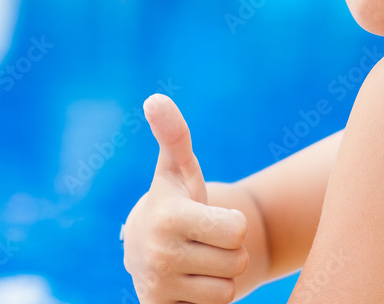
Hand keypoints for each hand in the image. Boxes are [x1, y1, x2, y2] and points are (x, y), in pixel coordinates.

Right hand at [123, 94, 249, 302]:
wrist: (146, 248)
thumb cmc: (175, 201)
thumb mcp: (178, 168)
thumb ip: (174, 134)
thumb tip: (155, 99)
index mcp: (168, 218)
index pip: (238, 230)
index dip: (233, 222)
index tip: (210, 217)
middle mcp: (158, 256)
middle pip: (237, 260)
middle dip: (229, 250)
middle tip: (206, 240)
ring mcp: (157, 289)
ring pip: (227, 290)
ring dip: (220, 276)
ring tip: (198, 260)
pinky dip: (207, 299)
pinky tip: (190, 283)